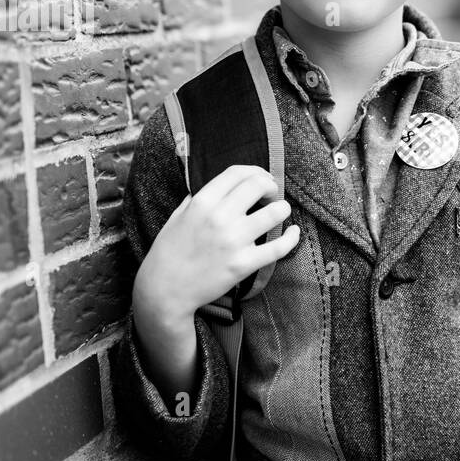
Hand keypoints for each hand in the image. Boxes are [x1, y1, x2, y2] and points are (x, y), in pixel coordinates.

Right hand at [136, 164, 300, 320]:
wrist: (165, 289)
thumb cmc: (170, 251)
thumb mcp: (179, 215)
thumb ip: (199, 197)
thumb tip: (223, 184)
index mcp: (202, 201)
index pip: (238, 172)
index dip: (256, 171)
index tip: (262, 179)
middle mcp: (220, 217)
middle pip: (259, 185)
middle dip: (271, 186)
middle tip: (271, 195)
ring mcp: (234, 241)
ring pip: (276, 212)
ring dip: (282, 209)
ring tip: (279, 213)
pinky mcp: (244, 264)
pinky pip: (279, 247)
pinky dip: (292, 238)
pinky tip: (293, 232)